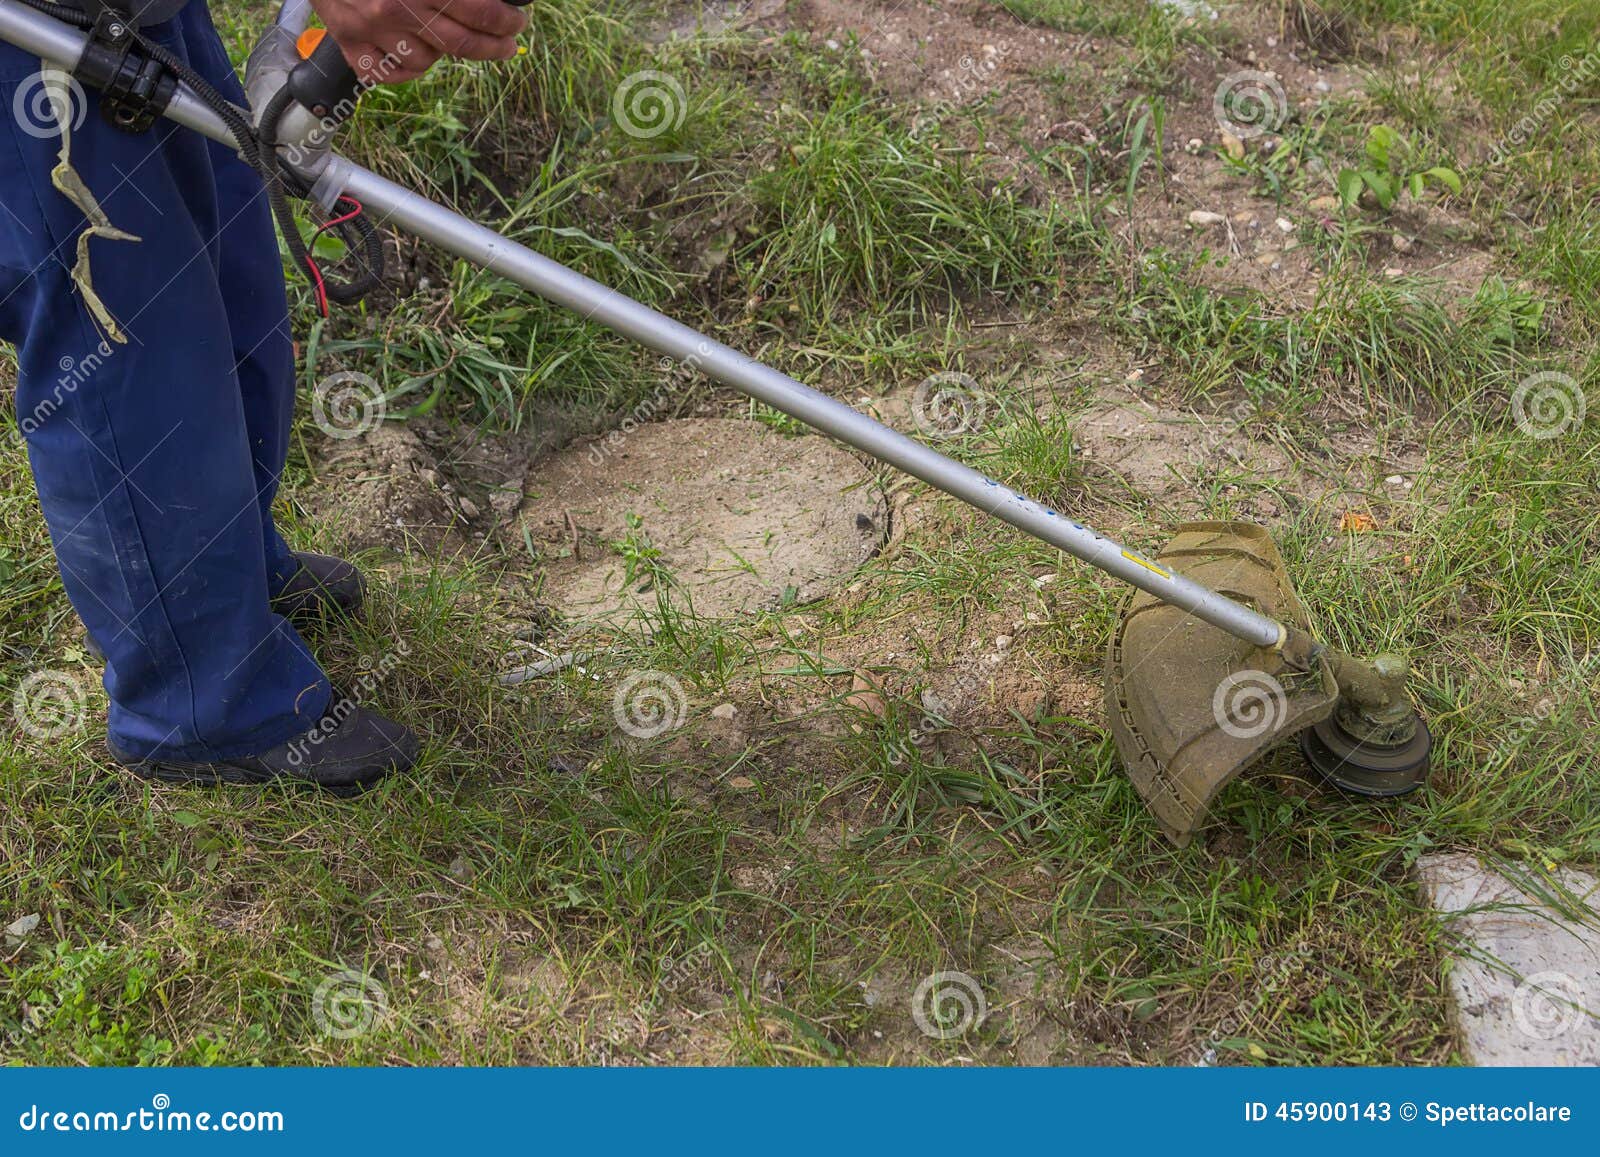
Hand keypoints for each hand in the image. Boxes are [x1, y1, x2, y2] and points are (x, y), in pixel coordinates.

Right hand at [309, 0, 526, 83]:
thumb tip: (493, 0)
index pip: (482, 12)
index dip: (507, 21)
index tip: (517, 22)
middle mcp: (396, 9)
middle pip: (463, 43)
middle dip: (494, 45)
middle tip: (506, 44)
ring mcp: (371, 31)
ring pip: (429, 61)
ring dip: (442, 50)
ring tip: (441, 34)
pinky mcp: (350, 47)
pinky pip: (392, 74)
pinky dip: (407, 67)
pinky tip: (411, 51)